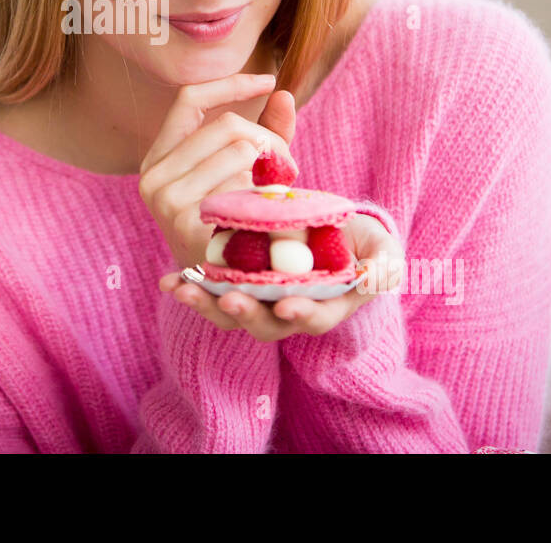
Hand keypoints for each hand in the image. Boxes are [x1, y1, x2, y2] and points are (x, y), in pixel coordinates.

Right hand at [138, 73, 298, 269]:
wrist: (228, 287)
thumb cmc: (234, 223)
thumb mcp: (246, 173)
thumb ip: (265, 133)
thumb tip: (282, 93)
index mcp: (158, 158)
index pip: (190, 99)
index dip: (231, 84)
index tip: (269, 80)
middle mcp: (153, 177)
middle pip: (228, 125)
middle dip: (268, 139)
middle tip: (285, 167)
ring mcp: (167, 202)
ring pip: (240, 150)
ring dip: (272, 168)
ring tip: (276, 195)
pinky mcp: (188, 225)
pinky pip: (244, 183)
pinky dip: (266, 194)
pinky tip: (267, 214)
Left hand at [160, 210, 404, 341]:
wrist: (331, 229)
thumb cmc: (361, 244)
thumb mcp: (380, 250)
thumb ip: (383, 264)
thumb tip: (375, 275)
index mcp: (325, 307)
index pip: (314, 318)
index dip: (301, 314)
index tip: (288, 306)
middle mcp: (287, 311)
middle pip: (264, 323)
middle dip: (245, 312)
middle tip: (230, 299)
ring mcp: (258, 299)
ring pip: (230, 312)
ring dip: (205, 303)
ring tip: (183, 288)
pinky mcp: (233, 282)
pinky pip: (208, 291)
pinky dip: (187, 285)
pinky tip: (167, 280)